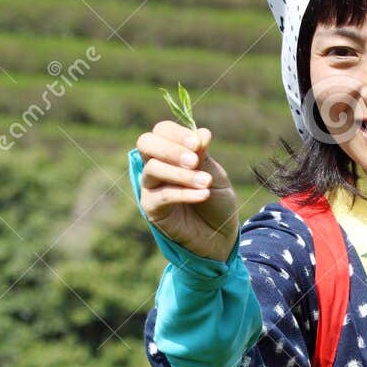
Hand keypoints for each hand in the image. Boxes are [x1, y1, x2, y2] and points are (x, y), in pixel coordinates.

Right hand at [133, 119, 239, 261]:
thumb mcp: (215, 176)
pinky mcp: (151, 208)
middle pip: (146, 143)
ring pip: (153, 169)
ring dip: (181, 174)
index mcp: (171, 152)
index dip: (177, 134)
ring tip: (205, 182)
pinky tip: (202, 195)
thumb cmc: (217, 202)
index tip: (198, 143)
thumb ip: (204, 157)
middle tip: (194, 161)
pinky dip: (183, 193)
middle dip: (170, 149)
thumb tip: (202, 132)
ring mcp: (151, 186)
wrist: (221, 236)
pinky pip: (162, 195)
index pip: (162, 130)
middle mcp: (156, 165)